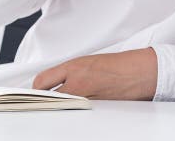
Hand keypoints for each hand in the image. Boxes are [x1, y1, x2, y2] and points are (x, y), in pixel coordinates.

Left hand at [32, 48, 157, 99]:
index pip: (42, 81)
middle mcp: (77, 84)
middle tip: (40, 101)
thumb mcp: (90, 62)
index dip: (35, 88)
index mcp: (75, 67)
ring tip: (60, 104)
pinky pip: (74, 113)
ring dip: (58, 106)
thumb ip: (69, 72)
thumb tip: (50, 84)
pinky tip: (75, 109)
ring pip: (60, 107)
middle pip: (46, 98)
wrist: (140, 73)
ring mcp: (84, 99)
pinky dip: (72, 111)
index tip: (33, 91)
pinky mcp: (93, 110)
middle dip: (42, 100)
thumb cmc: (120, 65)